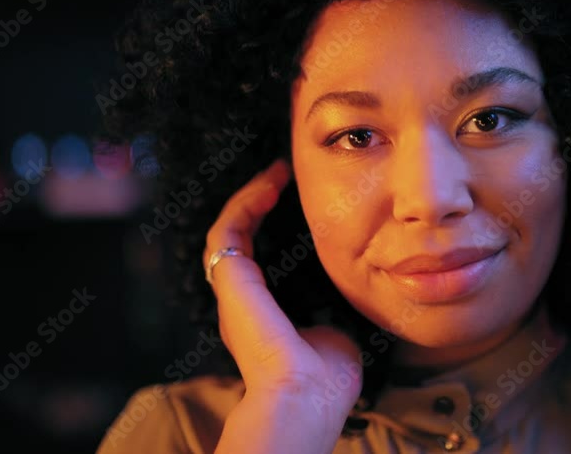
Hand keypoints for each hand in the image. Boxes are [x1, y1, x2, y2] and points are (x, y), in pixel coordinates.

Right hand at [204, 158, 362, 451]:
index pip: (259, 263)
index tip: (295, 202)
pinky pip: (227, 229)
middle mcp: (241, 304)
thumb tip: (343, 296)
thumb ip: (331, 313)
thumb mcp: (335, 333)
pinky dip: (245, 203)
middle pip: (238, 242)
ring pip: (227, 231)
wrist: (307, 395)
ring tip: (273, 174)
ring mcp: (232, 292)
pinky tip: (267, 185)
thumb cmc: (325, 379)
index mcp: (263, 318)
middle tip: (279, 177)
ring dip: (249, 198)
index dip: (270, 229)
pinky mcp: (229, 280)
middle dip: (255, 205)